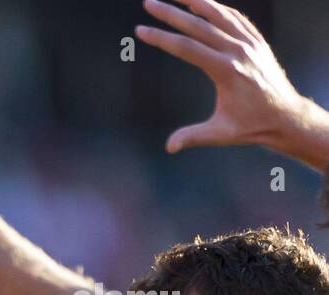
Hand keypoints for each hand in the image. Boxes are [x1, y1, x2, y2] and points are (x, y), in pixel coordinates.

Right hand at [137, 0, 324, 163]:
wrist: (285, 116)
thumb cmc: (251, 125)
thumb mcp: (220, 133)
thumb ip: (192, 136)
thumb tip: (169, 147)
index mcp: (226, 71)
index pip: (186, 48)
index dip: (161, 38)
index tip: (141, 30)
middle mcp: (239, 51)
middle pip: (198, 25)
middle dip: (170, 13)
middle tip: (149, 4)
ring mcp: (250, 44)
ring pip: (220, 15)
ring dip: (197, 1)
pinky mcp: (257, 42)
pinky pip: (236, 19)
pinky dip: (219, 9)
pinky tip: (206, 5)